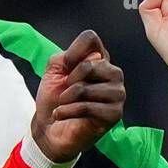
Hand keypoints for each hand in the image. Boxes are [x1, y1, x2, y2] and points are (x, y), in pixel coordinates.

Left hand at [31, 29, 125, 161]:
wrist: (49, 128)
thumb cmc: (54, 99)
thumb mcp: (54, 71)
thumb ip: (65, 57)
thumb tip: (86, 59)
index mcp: (99, 59)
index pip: (91, 38)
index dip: (72, 52)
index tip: (65, 67)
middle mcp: (113, 73)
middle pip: (88, 64)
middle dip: (68, 81)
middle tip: (65, 93)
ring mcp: (117, 93)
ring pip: (85, 88)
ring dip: (66, 99)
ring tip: (64, 105)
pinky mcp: (115, 114)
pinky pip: (86, 107)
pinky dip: (67, 111)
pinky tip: (62, 114)